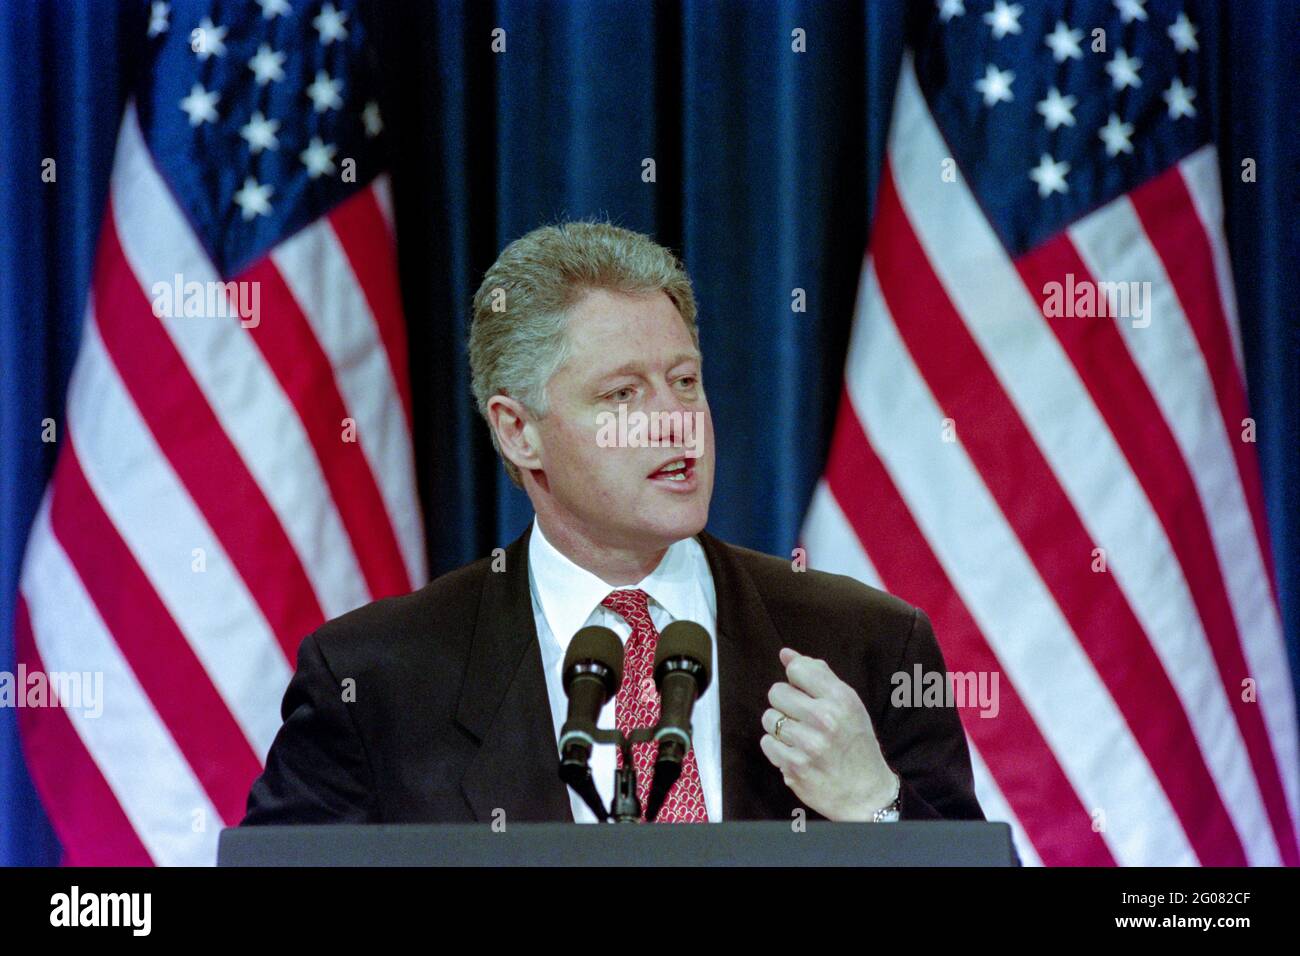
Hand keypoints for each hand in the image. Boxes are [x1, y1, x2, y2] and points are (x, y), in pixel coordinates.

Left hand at [760, 647, 898, 820]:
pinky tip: (795, 752)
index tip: (804, 692)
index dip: (796, 680)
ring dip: (779, 726)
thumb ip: (818, 675)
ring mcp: (808, 745)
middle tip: (801, 717)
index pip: (797, 670)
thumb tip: (785, 654)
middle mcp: (825, 719)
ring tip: (799, 736)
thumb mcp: (848, 704)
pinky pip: (767, 743)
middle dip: (785, 703)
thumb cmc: (856, 744)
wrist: (866, 793)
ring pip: (768, 718)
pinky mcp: (794, 767)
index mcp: (841, 699)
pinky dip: (777, 747)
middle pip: (776, 692)